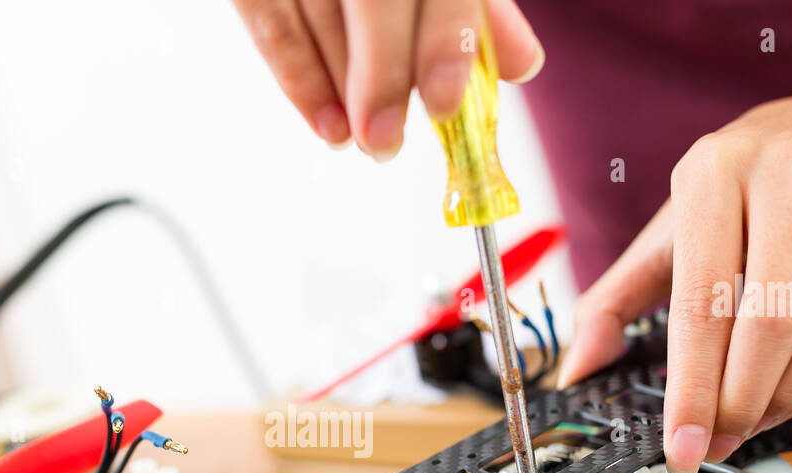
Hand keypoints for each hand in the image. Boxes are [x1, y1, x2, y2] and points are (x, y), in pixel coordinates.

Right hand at [233, 0, 542, 159]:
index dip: (446, 39)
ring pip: (314, 10)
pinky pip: (268, 19)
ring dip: (337, 86)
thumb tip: (523, 65)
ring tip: (361, 140)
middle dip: (380, 73)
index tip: (444, 104)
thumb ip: (479, 10)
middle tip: (385, 141)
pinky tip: (326, 124)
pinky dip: (296, 76)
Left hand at [558, 93, 791, 472]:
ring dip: (785, 396)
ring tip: (750, 420)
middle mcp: (785, 174)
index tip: (682, 445)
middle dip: (740, 401)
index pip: (701, 302)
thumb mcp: (664, 236)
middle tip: (717, 442)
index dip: (693, 388)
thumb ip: (611, 303)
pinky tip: (789, 392)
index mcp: (711, 174)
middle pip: (769, 323)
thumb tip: (576, 371)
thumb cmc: (734, 196)